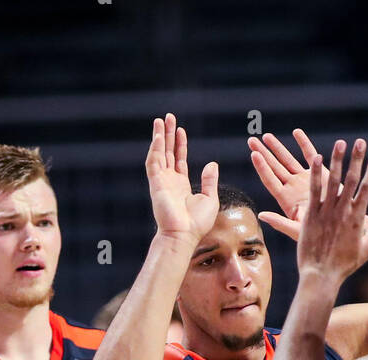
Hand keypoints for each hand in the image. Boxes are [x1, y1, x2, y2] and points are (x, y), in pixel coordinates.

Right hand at [146, 113, 218, 243]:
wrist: (184, 235)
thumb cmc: (197, 223)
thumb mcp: (210, 199)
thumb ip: (210, 181)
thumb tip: (213, 164)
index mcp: (181, 185)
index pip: (179, 159)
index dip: (179, 144)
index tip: (180, 130)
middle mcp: (169, 181)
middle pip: (167, 152)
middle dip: (167, 135)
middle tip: (168, 117)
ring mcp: (161, 181)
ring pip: (159, 153)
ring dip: (159, 137)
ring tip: (160, 120)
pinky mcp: (156, 184)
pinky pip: (154, 162)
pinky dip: (155, 148)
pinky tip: (158, 136)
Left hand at [249, 128, 327, 240]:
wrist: (341, 228)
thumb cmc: (319, 235)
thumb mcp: (298, 230)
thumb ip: (280, 223)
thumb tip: (260, 215)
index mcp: (286, 200)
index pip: (271, 180)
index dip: (262, 168)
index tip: (254, 154)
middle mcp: (293, 188)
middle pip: (275, 168)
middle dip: (263, 154)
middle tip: (251, 141)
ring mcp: (305, 180)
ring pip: (288, 160)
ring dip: (277, 148)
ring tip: (266, 136)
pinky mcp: (320, 174)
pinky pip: (310, 155)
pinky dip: (304, 144)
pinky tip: (296, 132)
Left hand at [295, 138, 367, 281]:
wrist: (322, 276)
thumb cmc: (344, 266)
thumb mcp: (365, 250)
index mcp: (357, 219)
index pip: (367, 189)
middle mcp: (343, 211)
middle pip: (352, 180)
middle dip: (358, 159)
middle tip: (361, 142)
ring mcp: (327, 212)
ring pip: (333, 180)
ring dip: (337, 160)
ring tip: (340, 143)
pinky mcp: (311, 215)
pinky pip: (314, 190)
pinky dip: (315, 173)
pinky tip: (316, 157)